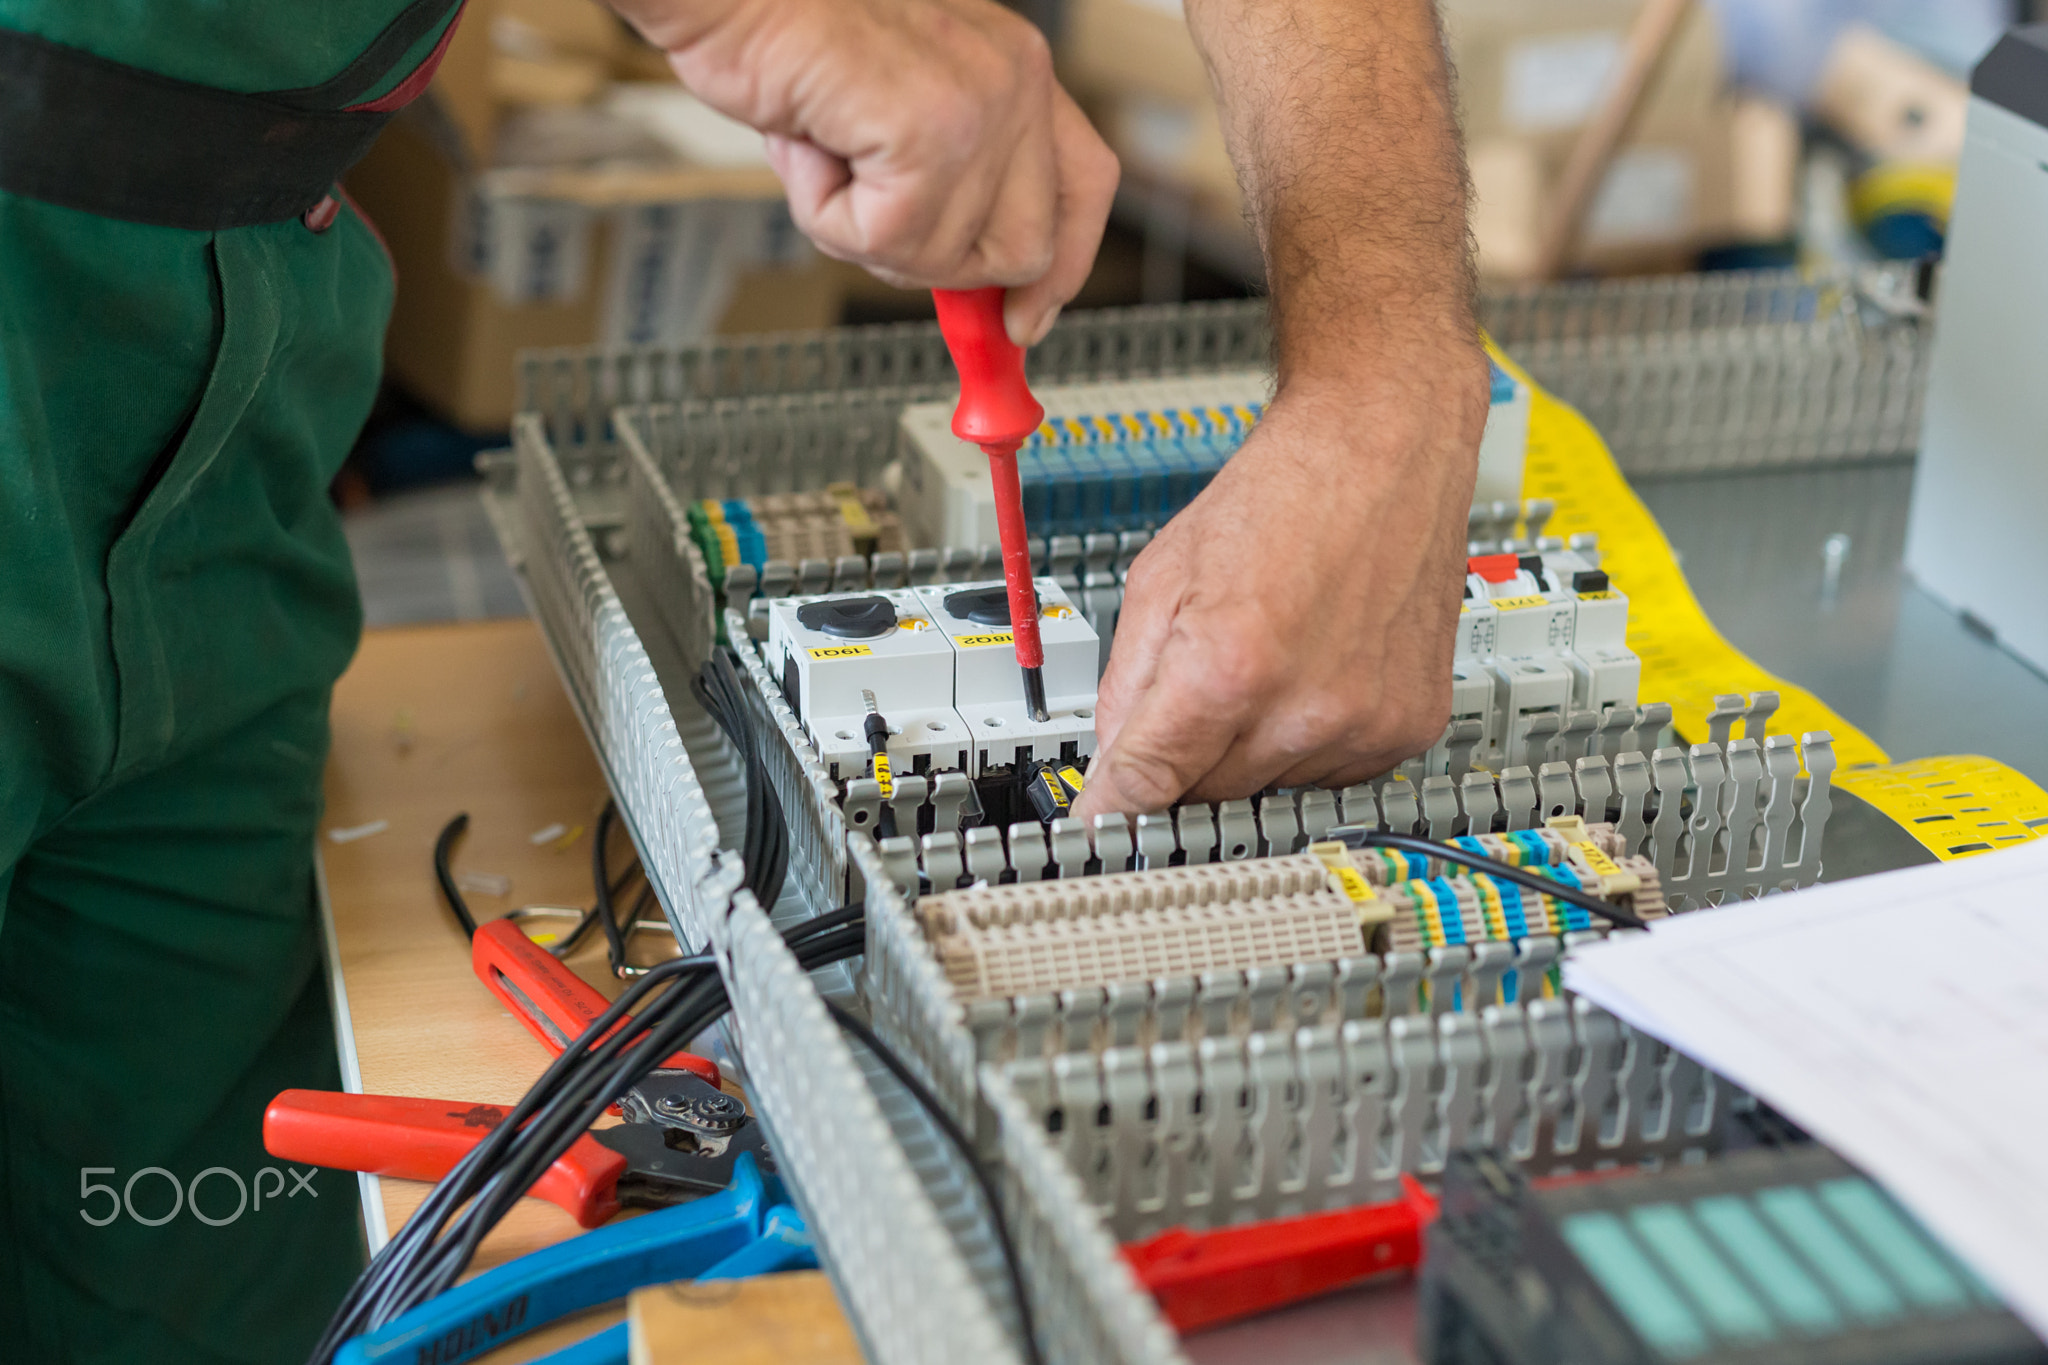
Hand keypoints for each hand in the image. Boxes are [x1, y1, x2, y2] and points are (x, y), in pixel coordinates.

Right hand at [609, 0, 1118, 344]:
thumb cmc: (789, 42)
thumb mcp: (895, 114)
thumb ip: (951, 184)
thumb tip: (969, 282)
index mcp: (1016, 67)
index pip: (1086, 186)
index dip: (1063, 269)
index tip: (1027, 321)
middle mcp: (1015, 77)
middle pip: (1025, 249)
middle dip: (941, 266)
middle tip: (872, 224)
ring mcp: (980, 103)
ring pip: (948, 258)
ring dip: (865, 233)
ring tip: (826, 153)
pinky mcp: (928, 130)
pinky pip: (891, 241)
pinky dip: (830, 216)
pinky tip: (811, 149)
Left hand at [1072, 350, 1489, 817]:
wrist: (1386, 448)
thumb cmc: (1282, 493)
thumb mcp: (1160, 578)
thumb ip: (1127, 684)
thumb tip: (1112, 765)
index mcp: (1229, 667)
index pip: (1147, 788)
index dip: (1112, 813)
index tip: (1096, 831)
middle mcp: (1305, 710)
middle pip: (1206, 798)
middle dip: (1184, 760)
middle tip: (1193, 690)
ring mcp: (1364, 726)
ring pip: (1268, 790)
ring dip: (1250, 749)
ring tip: (1269, 658)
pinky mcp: (1409, 729)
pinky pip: (1332, 775)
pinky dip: (1308, 741)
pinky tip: (1313, 671)